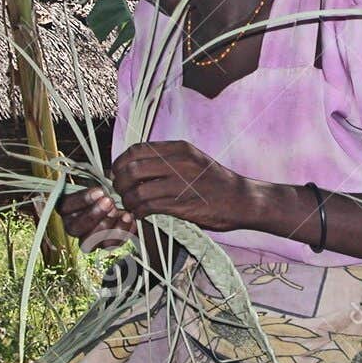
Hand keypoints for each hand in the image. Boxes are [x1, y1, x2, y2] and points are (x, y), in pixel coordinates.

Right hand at [59, 187, 135, 249]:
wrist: (118, 196)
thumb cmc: (105, 188)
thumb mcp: (98, 180)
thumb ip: (96, 182)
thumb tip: (102, 187)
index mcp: (65, 208)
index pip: (66, 206)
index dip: (83, 200)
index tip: (100, 191)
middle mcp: (72, 225)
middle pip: (75, 228)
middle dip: (94, 215)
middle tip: (110, 202)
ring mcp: (87, 237)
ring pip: (90, 242)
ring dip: (108, 228)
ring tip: (124, 213)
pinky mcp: (103, 244)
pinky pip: (110, 245)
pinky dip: (123, 233)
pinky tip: (130, 219)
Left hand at [111, 141, 252, 232]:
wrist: (242, 200)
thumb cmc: (216, 182)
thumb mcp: (192, 160)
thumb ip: (166, 160)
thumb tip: (134, 166)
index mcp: (178, 148)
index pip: (136, 149)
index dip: (121, 162)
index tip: (119, 173)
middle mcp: (177, 162)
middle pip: (131, 168)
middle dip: (119, 183)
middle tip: (121, 192)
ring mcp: (179, 183)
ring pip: (136, 190)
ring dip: (128, 201)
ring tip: (131, 205)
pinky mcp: (181, 204)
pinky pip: (148, 206)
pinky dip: (138, 212)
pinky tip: (141, 214)